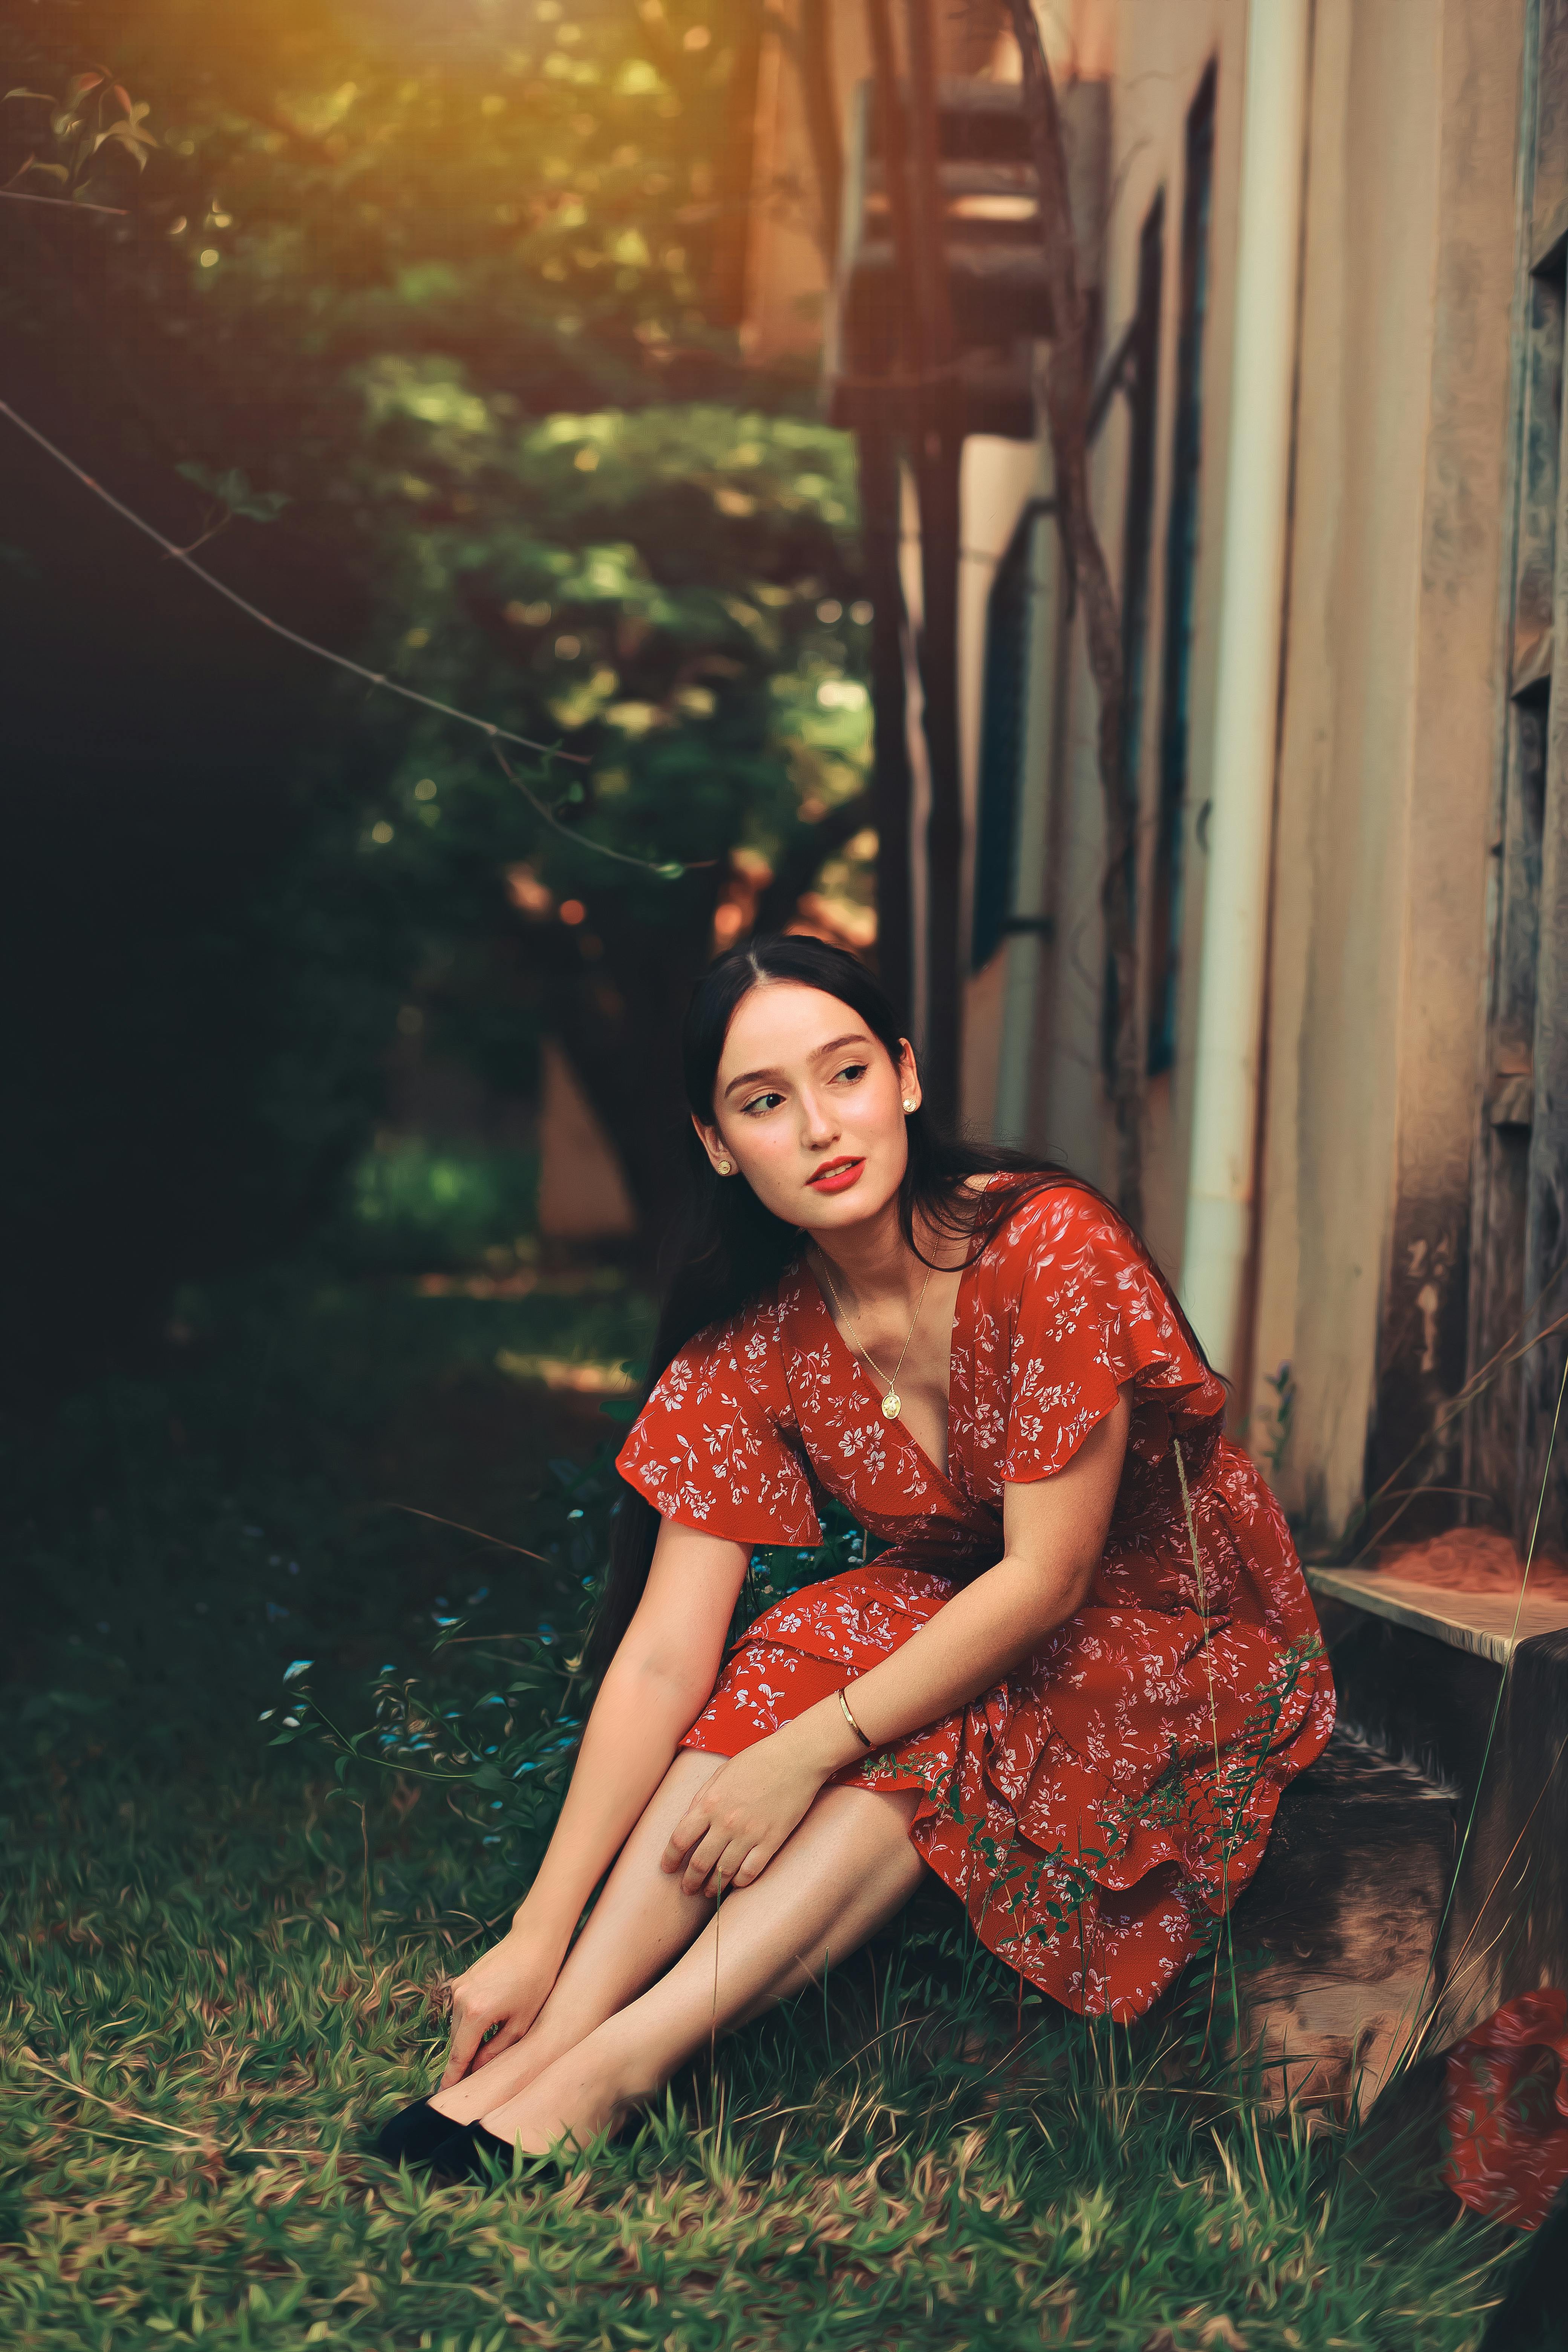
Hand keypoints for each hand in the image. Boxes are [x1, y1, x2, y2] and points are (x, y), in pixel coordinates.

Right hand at [438, 1923, 561, 2087]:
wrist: (534, 1941)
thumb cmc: (536, 1982)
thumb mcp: (521, 2023)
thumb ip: (496, 2050)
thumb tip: (477, 2069)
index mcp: (476, 2013)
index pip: (459, 2054)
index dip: (452, 2076)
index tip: (444, 2094)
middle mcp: (461, 1998)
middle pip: (457, 2040)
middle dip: (462, 2059)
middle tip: (470, 2080)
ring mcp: (459, 1986)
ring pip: (458, 2024)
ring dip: (467, 2037)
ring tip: (483, 2051)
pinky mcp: (463, 1978)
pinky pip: (462, 2008)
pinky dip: (470, 2019)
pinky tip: (488, 2021)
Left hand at [660, 1729, 832, 1895]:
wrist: (796, 1758)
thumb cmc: (757, 1761)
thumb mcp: (721, 1774)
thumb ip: (702, 1799)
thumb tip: (688, 1823)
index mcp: (709, 1803)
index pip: (680, 1840)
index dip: (670, 1858)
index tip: (667, 1868)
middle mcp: (726, 1822)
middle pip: (699, 1862)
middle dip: (689, 1881)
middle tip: (687, 1889)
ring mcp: (750, 1834)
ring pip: (724, 1872)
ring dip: (713, 1887)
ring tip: (708, 1892)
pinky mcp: (772, 1841)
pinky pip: (751, 1871)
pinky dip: (740, 1882)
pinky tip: (735, 1883)